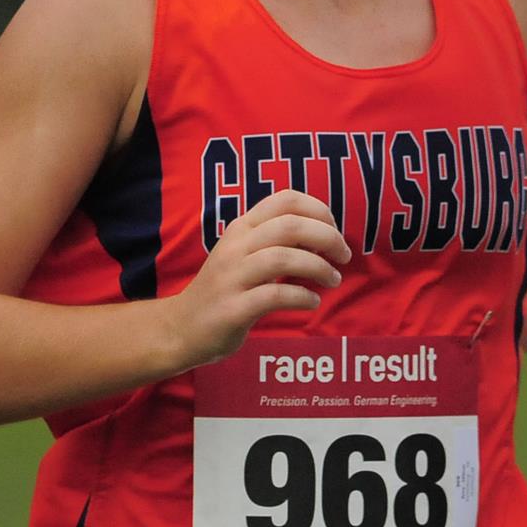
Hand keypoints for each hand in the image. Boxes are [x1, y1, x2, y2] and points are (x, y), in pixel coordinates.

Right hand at [162, 189, 350, 369]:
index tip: (334, 230)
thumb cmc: (224, 288)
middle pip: (290, 226)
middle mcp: (236, 246)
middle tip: (344, 255)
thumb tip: (325, 233)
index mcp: (242, 227)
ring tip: (332, 280)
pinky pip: (274, 296)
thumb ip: (276, 240)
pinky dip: (301, 297)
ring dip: (318, 268)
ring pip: (283, 258)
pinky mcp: (233, 308)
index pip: (286, 199)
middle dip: (327, 237)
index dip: (319, 210)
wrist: (182, 328)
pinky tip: (312, 301)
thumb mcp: (245, 253)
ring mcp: (232, 277)